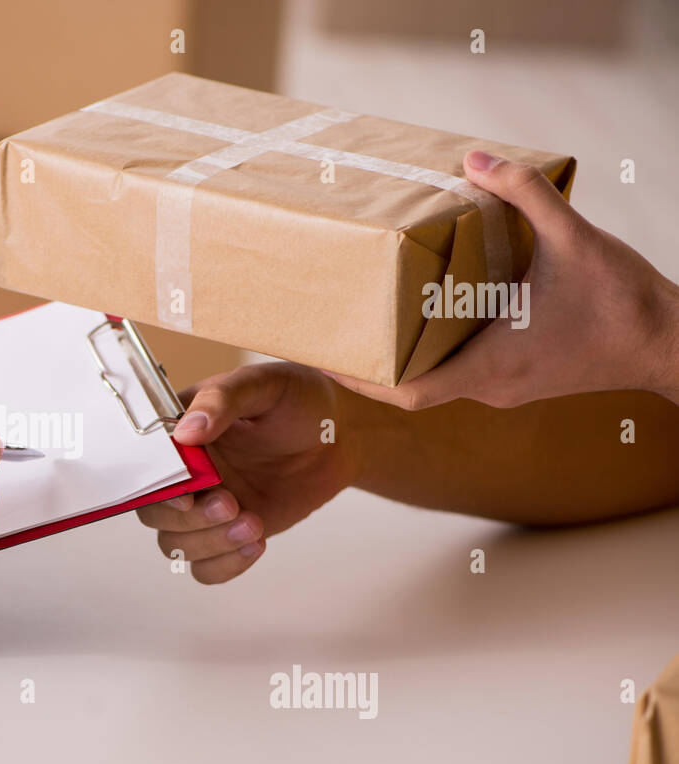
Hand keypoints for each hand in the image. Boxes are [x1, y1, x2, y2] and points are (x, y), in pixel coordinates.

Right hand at [137, 363, 359, 583]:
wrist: (340, 437)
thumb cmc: (300, 401)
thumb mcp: (264, 386)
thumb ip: (223, 400)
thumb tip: (187, 431)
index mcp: (179, 430)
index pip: (147, 464)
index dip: (158, 486)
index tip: (187, 495)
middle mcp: (183, 472)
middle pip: (152, 512)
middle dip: (189, 520)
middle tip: (231, 505)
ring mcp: (203, 506)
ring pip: (175, 544)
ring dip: (210, 544)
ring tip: (254, 525)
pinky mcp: (226, 533)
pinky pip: (206, 567)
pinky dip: (224, 566)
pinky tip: (255, 545)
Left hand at [327, 150, 678, 409]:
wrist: (671, 342)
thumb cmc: (626, 302)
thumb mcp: (575, 239)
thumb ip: (525, 196)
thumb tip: (475, 161)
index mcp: (492, 365)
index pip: (408, 392)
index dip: (361, 379)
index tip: (328, 356)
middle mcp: (491, 385)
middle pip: (411, 388)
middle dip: (369, 363)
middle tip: (333, 330)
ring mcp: (503, 387)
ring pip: (436, 379)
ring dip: (401, 355)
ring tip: (366, 319)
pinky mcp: (516, 378)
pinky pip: (460, 370)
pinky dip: (434, 349)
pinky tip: (424, 314)